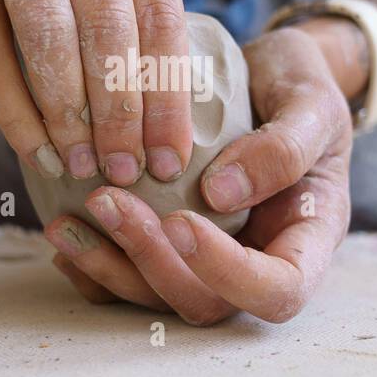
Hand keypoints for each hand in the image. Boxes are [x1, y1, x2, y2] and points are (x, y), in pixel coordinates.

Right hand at [0, 0, 192, 186]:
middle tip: (124, 170)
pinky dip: (14, 110)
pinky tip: (36, 151)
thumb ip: (145, 40)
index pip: (160, 13)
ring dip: (68, 112)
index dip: (167, 96)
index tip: (169, 160)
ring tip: (81, 164)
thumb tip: (169, 148)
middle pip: (106, 20)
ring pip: (47, 30)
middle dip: (118, 110)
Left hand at [46, 26, 353, 324]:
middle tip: (107, 200)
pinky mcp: (170, 248)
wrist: (270, 74)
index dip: (227, 274)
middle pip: (205, 302)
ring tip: (64, 222)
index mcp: (305, 241)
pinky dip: (91, 266)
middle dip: (150, 261)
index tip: (183, 221)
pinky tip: (63, 229)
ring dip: (109, 267)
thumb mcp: (312, 103)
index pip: (276, 290)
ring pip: (158, 298)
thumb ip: (284, 147)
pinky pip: (128, 278)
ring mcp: (209, 262)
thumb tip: (219, 194)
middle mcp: (256, 263)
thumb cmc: (302, 87)